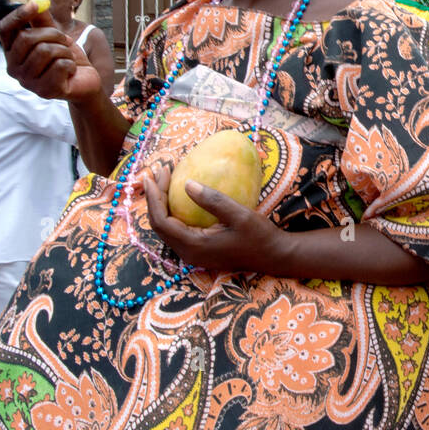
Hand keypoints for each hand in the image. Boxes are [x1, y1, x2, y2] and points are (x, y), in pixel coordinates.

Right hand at [0, 0, 97, 101]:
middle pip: (27, 38)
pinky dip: (71, 64)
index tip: (36, 3)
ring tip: (67, 58)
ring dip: (64, 50)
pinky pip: (60, 66)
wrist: (85, 81)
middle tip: (64, 40)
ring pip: (45, 51)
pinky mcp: (45, 91)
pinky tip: (70, 71)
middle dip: (52, 34)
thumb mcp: (54, 35)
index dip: (19, 15)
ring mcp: (28, 82)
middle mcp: (14, 68)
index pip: (5, 29)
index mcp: (11, 52)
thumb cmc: (65, 57)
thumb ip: (42, 18)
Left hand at [143, 164, 282, 273]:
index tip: (154, 175)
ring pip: (166, 228)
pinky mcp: (199, 250)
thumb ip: (213, 201)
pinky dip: (173, 211)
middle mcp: (188, 253)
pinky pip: (177, 229)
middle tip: (158, 173)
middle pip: (159, 224)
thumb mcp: (240, 215)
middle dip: (154, 198)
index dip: (154, 198)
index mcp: (194, 245)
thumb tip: (186, 184)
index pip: (161, 221)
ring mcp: (193, 253)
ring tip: (164, 181)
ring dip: (161, 204)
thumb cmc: (259, 236)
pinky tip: (179, 196)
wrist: (274, 256)